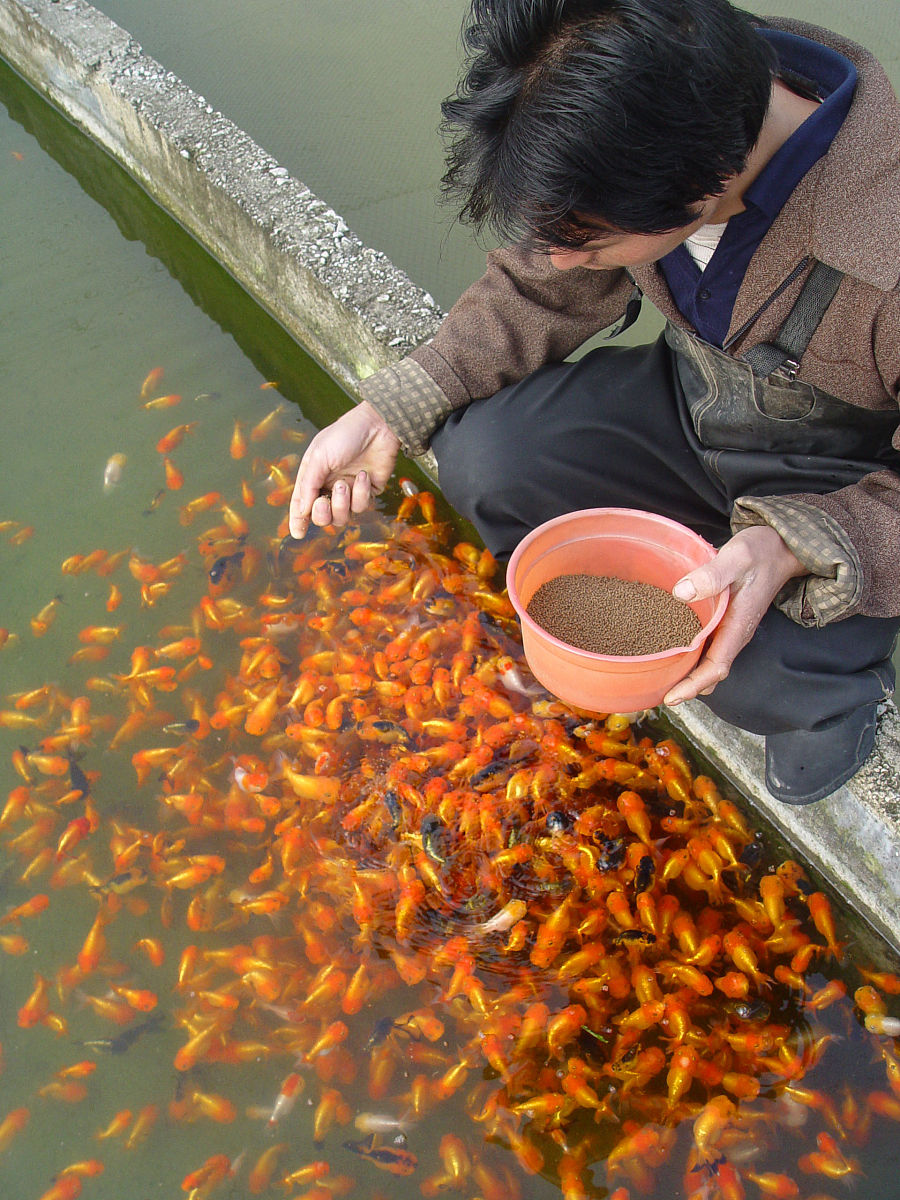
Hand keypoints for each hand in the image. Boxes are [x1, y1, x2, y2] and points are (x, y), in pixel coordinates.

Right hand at [289, 402, 400, 538]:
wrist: (377, 426)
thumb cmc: (344, 436)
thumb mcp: (319, 457)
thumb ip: (308, 485)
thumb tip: (302, 511)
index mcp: (313, 476)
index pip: (303, 504)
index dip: (298, 520)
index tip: (298, 533)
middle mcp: (330, 486)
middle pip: (323, 517)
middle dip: (322, 514)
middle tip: (323, 501)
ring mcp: (350, 491)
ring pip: (343, 517)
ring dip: (342, 504)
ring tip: (344, 484)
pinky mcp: (369, 492)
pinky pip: (362, 506)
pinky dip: (361, 493)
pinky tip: (364, 475)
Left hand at [663, 526, 806, 705]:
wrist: (780, 548)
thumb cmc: (761, 552)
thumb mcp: (737, 557)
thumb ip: (712, 575)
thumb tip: (682, 593)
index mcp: (738, 626)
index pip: (717, 667)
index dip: (693, 685)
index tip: (671, 697)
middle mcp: (735, 633)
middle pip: (710, 672)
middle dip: (685, 687)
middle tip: (654, 691)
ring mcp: (730, 629)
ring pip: (708, 662)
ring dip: (686, 673)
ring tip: (656, 677)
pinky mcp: (725, 621)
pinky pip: (707, 646)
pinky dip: (689, 654)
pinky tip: (668, 649)